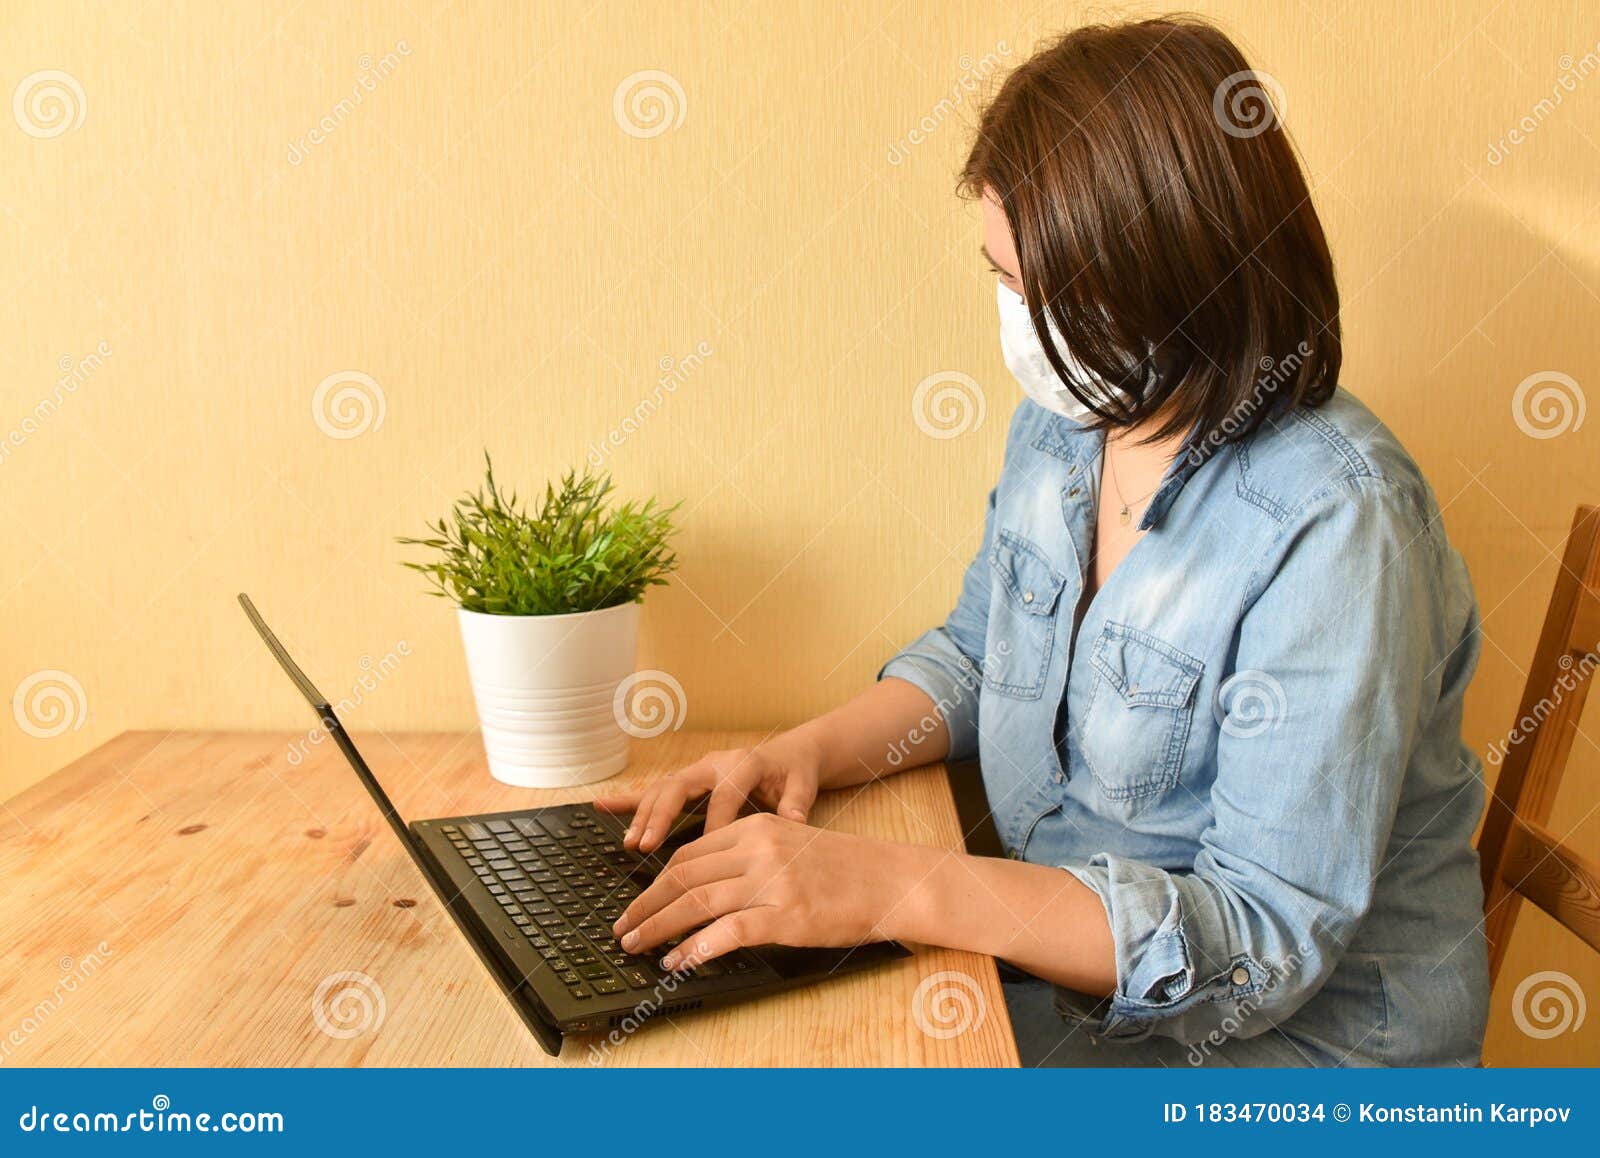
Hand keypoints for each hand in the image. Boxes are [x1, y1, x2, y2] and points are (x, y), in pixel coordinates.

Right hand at [593, 738, 822, 853]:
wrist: (789, 755)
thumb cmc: (795, 773)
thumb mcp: (803, 785)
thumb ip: (797, 803)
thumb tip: (795, 822)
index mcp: (743, 764)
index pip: (724, 795)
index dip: (714, 823)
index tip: (705, 852)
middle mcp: (714, 763)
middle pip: (680, 786)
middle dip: (661, 815)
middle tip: (646, 845)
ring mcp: (697, 771)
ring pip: (662, 789)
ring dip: (643, 815)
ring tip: (632, 844)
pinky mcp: (688, 781)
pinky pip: (654, 790)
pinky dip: (628, 800)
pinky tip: (601, 806)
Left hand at [610, 813, 924, 969]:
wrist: (891, 880)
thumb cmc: (843, 869)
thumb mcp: (789, 845)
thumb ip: (746, 858)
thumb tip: (698, 888)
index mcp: (755, 828)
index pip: (689, 854)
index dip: (654, 882)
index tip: (636, 903)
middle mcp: (759, 849)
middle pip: (683, 876)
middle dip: (645, 906)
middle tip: (622, 928)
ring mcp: (773, 882)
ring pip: (696, 903)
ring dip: (658, 928)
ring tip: (637, 947)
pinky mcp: (787, 914)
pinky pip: (728, 932)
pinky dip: (696, 949)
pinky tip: (678, 962)